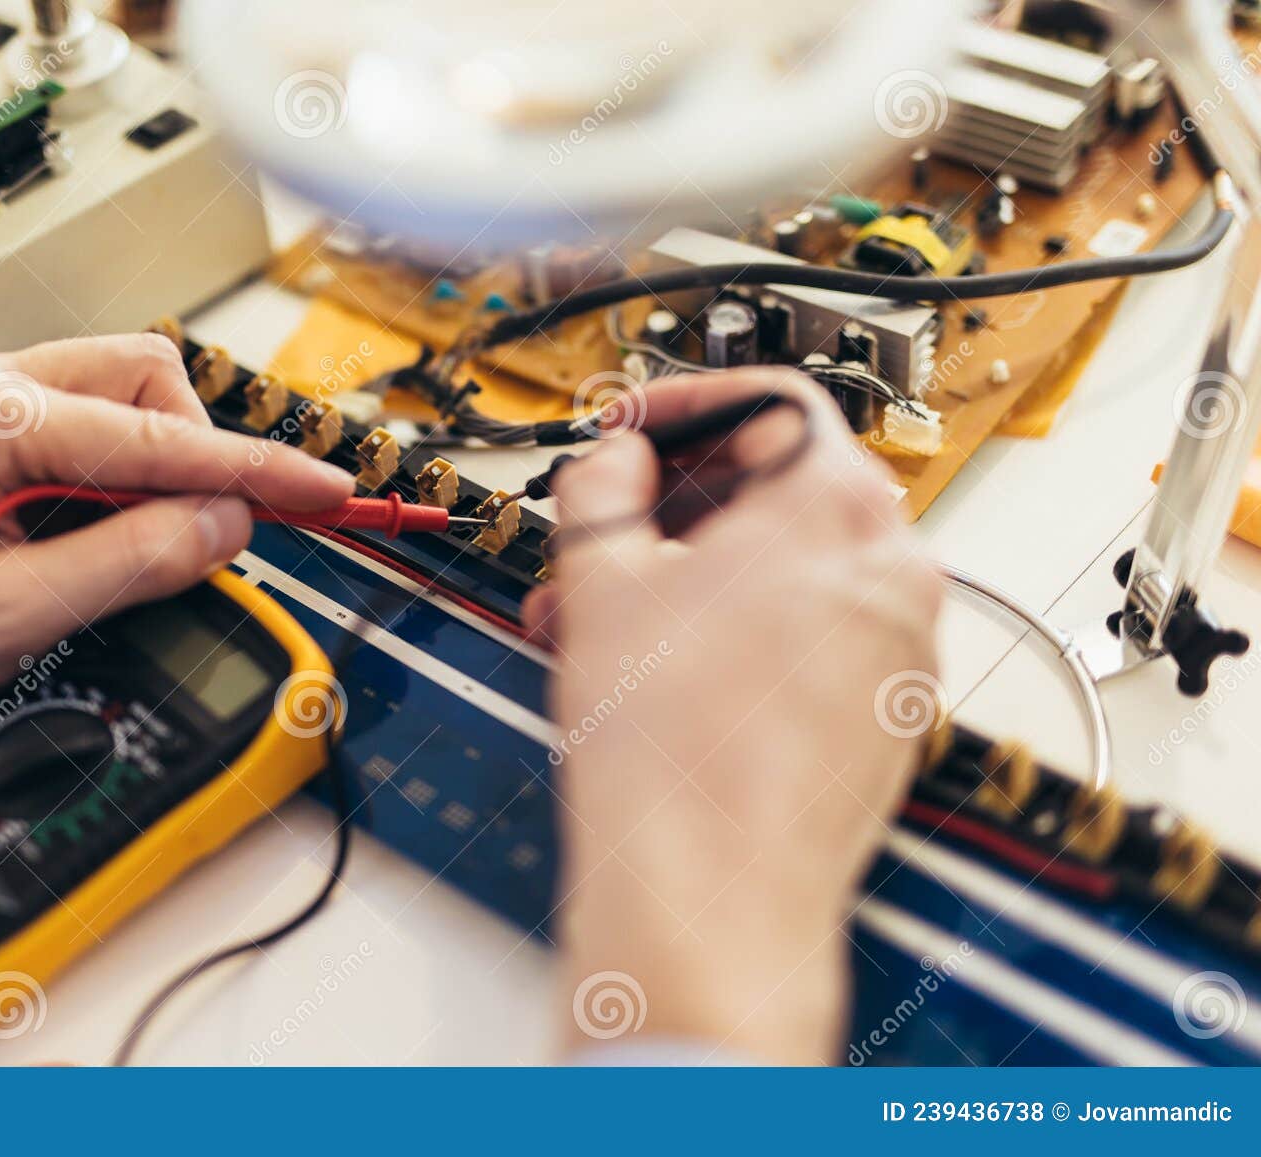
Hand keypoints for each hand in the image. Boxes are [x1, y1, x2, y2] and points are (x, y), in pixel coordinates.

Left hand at [0, 335, 352, 821]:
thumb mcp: (6, 618)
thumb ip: (128, 563)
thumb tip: (225, 525)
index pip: (151, 434)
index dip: (249, 468)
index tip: (320, 491)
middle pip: (142, 381)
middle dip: (196, 449)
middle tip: (222, 533)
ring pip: (118, 404)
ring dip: (157, 469)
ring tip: (150, 551)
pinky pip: (83, 440)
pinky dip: (119, 486)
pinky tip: (108, 543)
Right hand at [523, 368, 941, 1063]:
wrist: (710, 896)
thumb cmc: (675, 755)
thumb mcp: (601, 578)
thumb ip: (601, 485)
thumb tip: (612, 464)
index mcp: (839, 509)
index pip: (771, 402)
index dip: (683, 405)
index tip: (632, 432)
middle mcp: (893, 572)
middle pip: (781, 490)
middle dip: (672, 508)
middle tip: (604, 533)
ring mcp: (901, 651)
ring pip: (789, 574)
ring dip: (690, 579)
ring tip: (603, 620)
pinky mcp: (887, 718)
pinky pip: (811, 641)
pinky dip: (737, 636)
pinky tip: (657, 673)